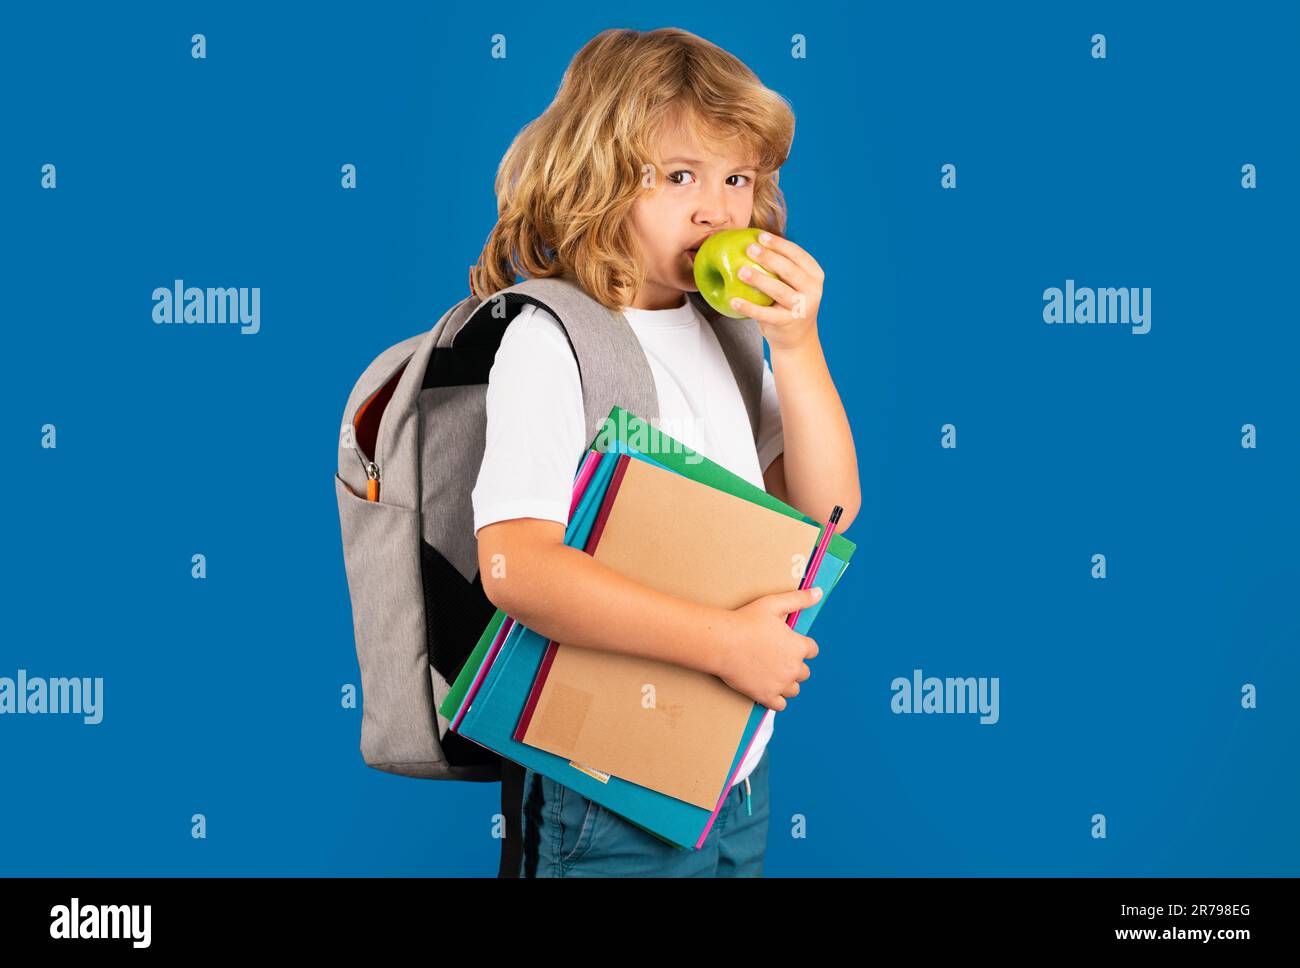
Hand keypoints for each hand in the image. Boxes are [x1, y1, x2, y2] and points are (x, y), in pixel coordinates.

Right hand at [714, 586, 822, 710]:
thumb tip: (819, 592)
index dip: (801, 646)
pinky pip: (781, 705)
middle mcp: (793, 668)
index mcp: (798, 646)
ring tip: (772, 673)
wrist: (722, 642)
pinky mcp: (766, 696)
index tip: (788, 643)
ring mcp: (780, 684)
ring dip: (787, 682)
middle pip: (804, 672)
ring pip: (794, 689)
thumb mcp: (773, 604)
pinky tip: (767, 688)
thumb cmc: (746, 621)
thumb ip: (799, 599)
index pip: (812, 650)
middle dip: (794, 665)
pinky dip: (776, 699)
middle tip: (776, 657)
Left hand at [729, 231, 824, 350]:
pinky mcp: (787, 323)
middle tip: (750, 248)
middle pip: (789, 270)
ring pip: (779, 290)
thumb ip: (782, 266)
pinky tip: (734, 301)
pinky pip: (765, 314)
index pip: (798, 254)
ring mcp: (801, 308)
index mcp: (815, 275)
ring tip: (741, 271)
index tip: (760, 236)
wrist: (797, 338)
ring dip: (759, 279)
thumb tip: (753, 241)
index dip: (779, 244)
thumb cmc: (789, 303)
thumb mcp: (794, 283)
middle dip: (769, 257)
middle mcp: (812, 290)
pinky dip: (748, 307)